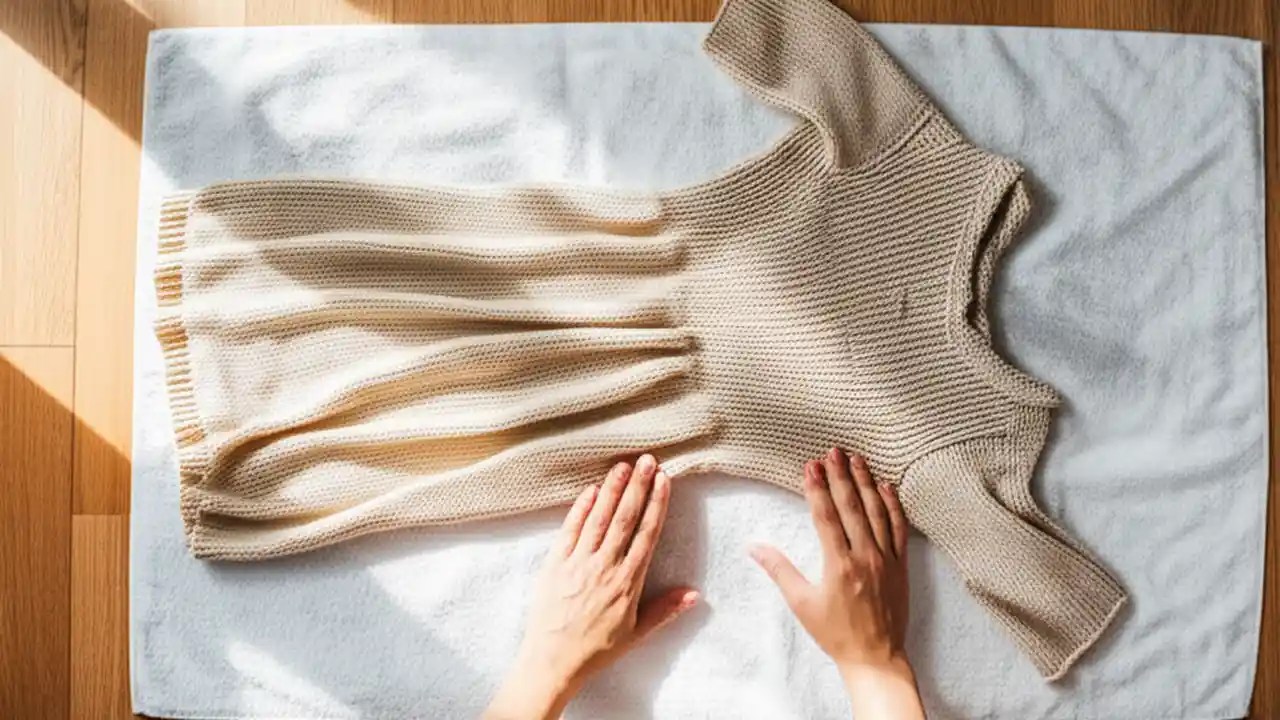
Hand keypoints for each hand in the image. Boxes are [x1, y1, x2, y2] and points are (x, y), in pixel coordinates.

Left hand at [484, 454, 699, 719]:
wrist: (551, 662)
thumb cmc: (595, 650)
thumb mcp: (636, 635)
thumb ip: (664, 611)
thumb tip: (694, 594)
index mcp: (627, 583)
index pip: (646, 534)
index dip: (657, 504)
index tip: (664, 480)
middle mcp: (604, 567)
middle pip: (625, 518)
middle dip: (638, 486)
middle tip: (648, 460)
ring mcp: (578, 563)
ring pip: (599, 518)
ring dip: (612, 490)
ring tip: (623, 466)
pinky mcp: (555, 564)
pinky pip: (570, 530)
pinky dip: (581, 509)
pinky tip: (591, 490)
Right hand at [750, 448, 923, 719]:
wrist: (875, 656)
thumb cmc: (835, 633)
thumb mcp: (802, 604)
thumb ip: (779, 570)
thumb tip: (754, 547)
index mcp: (839, 565)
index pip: (826, 517)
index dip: (817, 488)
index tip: (811, 466)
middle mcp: (865, 557)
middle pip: (852, 507)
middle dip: (841, 476)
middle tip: (832, 451)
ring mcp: (887, 559)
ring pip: (877, 512)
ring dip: (866, 483)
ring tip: (856, 459)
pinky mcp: (901, 565)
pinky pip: (899, 529)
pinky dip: (893, 506)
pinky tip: (886, 487)